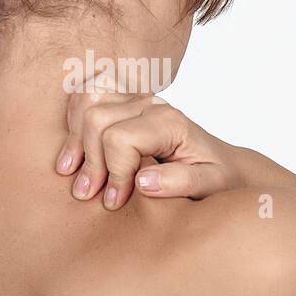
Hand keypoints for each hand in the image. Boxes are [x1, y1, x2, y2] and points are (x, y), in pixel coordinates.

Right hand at [55, 94, 243, 210]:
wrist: (224, 163)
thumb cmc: (216, 176)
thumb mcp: (210, 185)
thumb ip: (180, 182)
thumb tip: (142, 182)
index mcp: (170, 123)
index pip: (119, 139)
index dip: (112, 173)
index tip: (114, 201)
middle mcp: (151, 104)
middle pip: (97, 120)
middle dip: (89, 160)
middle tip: (87, 194)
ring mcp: (136, 99)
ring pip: (87, 103)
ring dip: (75, 139)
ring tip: (71, 172)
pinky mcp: (125, 100)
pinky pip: (88, 94)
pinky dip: (74, 118)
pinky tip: (75, 148)